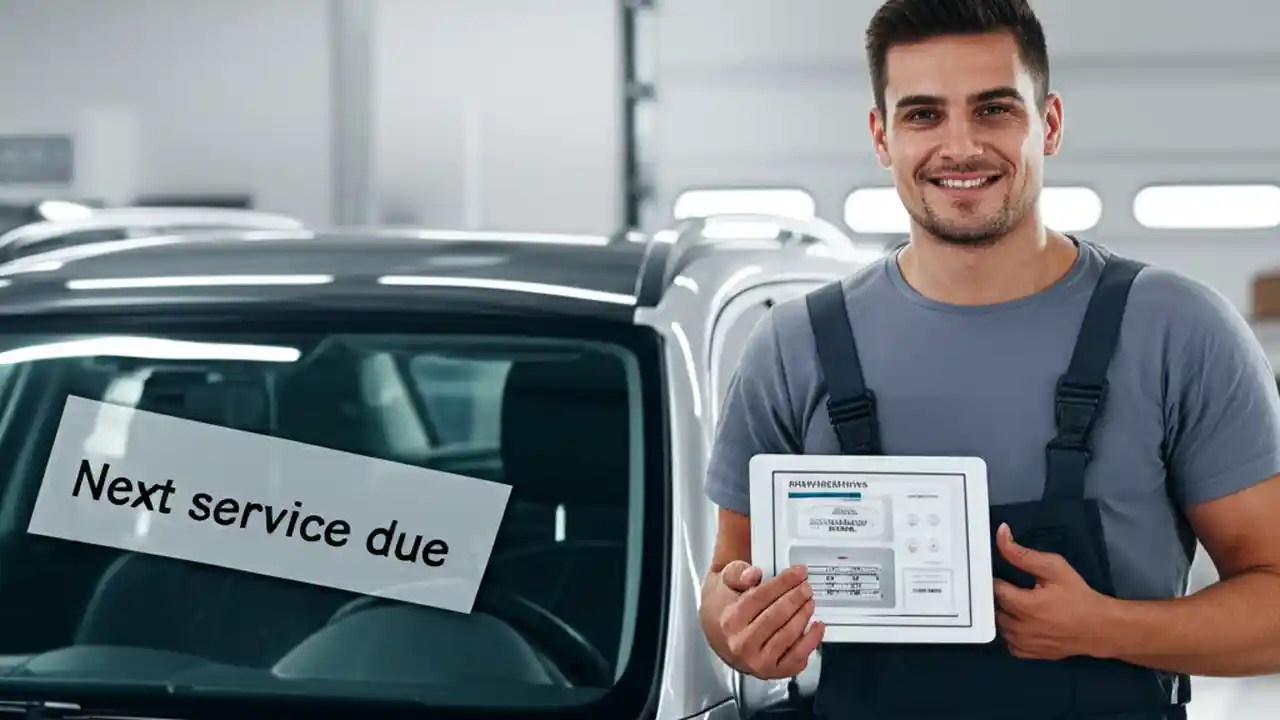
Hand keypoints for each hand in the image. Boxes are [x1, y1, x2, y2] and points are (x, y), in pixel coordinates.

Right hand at [717, 562, 825, 678]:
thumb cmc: (727, 608)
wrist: (719, 635)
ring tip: (810, 601)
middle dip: (796, 598)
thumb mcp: (724, 583)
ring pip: (788, 636)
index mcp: (730, 621)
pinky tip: (816, 625)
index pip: (760, 597)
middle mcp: (742, 644)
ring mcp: (757, 662)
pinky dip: (811, 640)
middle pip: (776, 616)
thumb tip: (753, 574)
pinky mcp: (772, 672)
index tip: (798, 572)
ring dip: (804, 615)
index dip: (783, 582)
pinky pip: (797, 657)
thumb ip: (736, 573)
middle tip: (806, 587)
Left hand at [993, 523, 1117, 660]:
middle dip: (1002, 597)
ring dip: (1005, 615)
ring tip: (1021, 605)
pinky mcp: (1030, 654)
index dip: (997, 580)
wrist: (1101, 628)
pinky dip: (1012, 633)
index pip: (993, 589)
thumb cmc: (1079, 596)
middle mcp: (1021, 628)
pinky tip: (1024, 623)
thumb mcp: (1054, 568)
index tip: (1005, 576)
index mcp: (1026, 605)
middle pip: (994, 608)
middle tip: (1016, 590)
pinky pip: (1009, 643)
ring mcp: (1024, 644)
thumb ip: (1023, 554)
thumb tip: (1001, 534)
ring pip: (1000, 626)